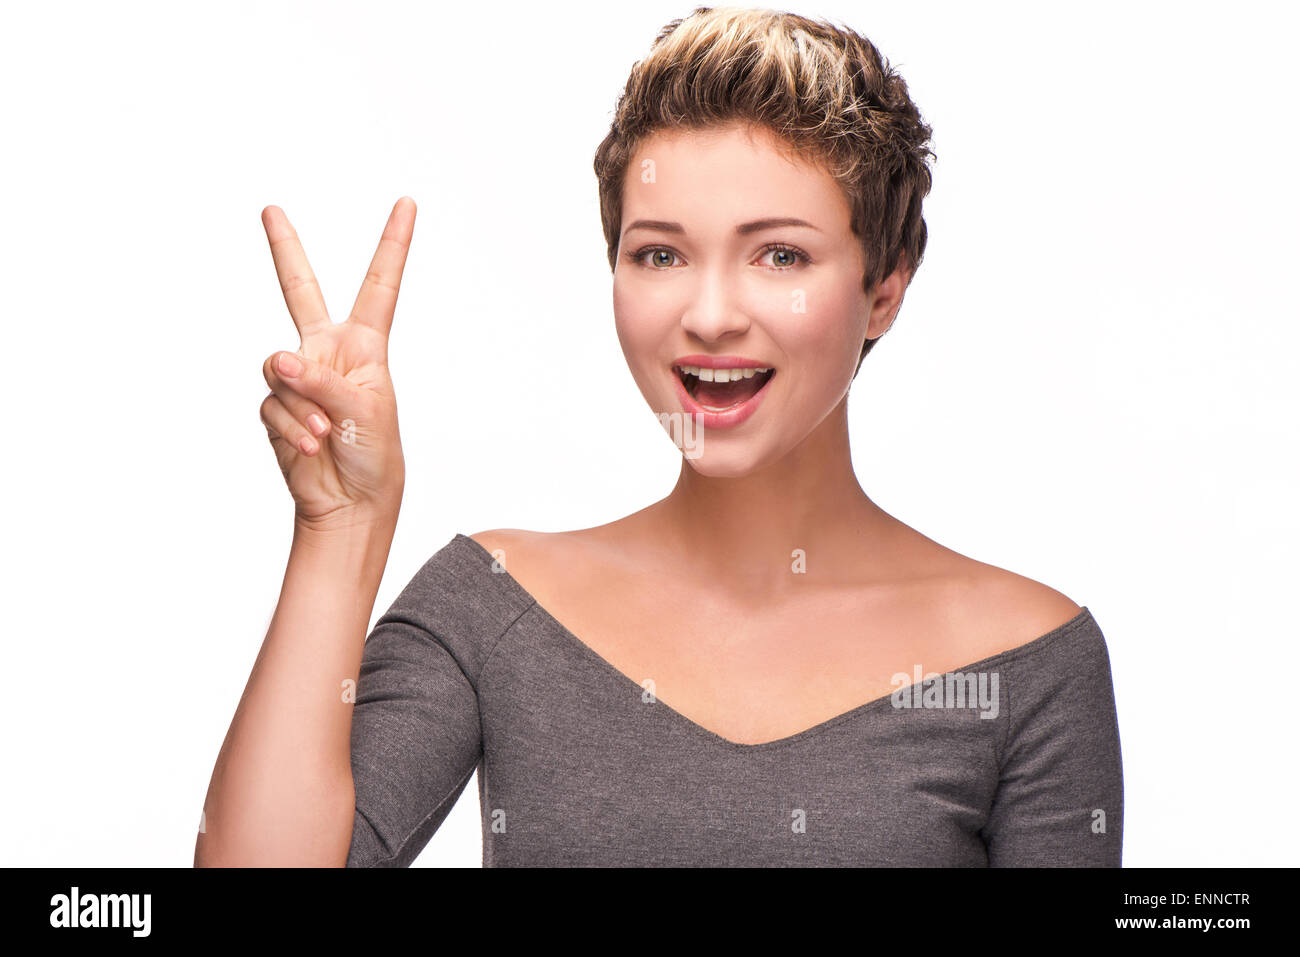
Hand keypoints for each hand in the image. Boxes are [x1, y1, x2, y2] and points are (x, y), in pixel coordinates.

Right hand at [258, 198, 414, 529]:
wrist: (350, 500)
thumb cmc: (374, 453)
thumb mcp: (366, 409)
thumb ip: (323, 379)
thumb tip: (280, 361)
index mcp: (365, 344)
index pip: (380, 284)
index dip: (393, 244)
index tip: (407, 204)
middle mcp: (328, 352)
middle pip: (300, 290)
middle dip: (284, 249)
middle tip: (270, 209)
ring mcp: (298, 377)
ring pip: (280, 368)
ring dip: (305, 405)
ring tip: (328, 431)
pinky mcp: (276, 405)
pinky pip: (273, 404)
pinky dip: (293, 426)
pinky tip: (312, 445)